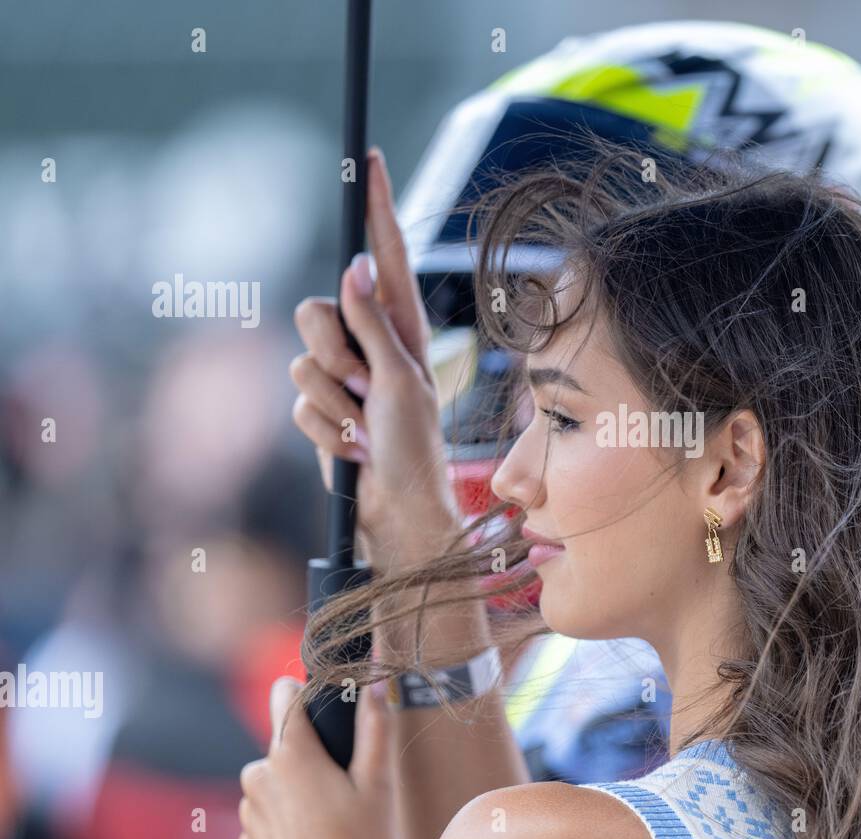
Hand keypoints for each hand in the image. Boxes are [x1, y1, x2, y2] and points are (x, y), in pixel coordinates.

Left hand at [237, 677, 399, 838]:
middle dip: (310, 753)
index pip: (284, 696)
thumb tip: (374, 682)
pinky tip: (314, 835)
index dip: (304, 693)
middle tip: (344, 781)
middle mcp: (259, 777)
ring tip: (332, 815)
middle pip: (284, 743)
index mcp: (290, 755)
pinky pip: (267, 812)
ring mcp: (250, 812)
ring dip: (297, 787)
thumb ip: (374, 726)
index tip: (322, 704)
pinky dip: (286, 816)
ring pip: (275, 779)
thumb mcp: (378, 782)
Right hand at [290, 147, 461, 573]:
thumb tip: (355, 268)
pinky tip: (351, 448)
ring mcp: (343, 375)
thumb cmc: (414, 447)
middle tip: (365, 387)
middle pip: (318, 308)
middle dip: (335, 352)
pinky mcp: (321, 406)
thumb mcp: (401, 381)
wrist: (395, 509)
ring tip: (365, 426)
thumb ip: (374, 325)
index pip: (386, 254)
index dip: (376, 207)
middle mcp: (370, 342)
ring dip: (332, 400)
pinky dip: (323, 428)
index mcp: (402, 327)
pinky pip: (297, 401)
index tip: (369, 159)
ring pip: (302, 359)